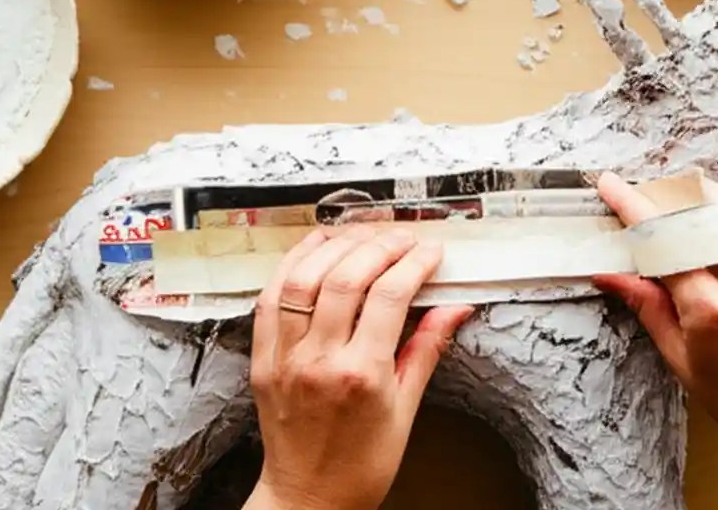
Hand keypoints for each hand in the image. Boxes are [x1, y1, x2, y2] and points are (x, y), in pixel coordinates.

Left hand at [245, 226, 473, 509]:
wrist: (310, 499)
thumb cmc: (361, 465)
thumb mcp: (406, 409)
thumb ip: (426, 350)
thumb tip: (455, 309)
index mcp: (362, 375)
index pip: (390, 295)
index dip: (414, 262)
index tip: (430, 251)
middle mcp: (319, 360)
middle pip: (347, 276)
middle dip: (380, 245)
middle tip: (402, 237)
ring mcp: (285, 357)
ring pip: (304, 278)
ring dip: (335, 246)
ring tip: (362, 234)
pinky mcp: (262, 359)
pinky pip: (270, 298)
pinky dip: (291, 265)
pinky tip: (314, 248)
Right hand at [594, 173, 717, 505]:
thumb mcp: (680, 358)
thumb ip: (647, 306)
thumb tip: (610, 275)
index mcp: (712, 307)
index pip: (664, 241)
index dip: (632, 206)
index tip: (611, 186)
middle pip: (695, 210)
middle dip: (659, 196)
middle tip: (633, 196)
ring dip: (689, 199)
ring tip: (664, 206)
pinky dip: (717, 216)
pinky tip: (700, 224)